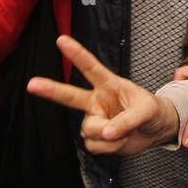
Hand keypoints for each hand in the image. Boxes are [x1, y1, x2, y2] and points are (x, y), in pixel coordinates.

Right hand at [27, 36, 177, 154]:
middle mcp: (96, 101)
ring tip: (125, 132)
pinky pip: (95, 146)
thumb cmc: (152, 111)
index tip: (61, 40)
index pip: (91, 68)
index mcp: (109, 84)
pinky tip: (119, 141)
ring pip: (90, 130)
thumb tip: (107, 133)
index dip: (77, 54)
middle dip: (50, 89)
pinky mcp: (95, 138)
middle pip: (70, 96)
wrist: (156, 130)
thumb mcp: (146, 110)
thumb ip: (127, 120)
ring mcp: (94, 120)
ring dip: (109, 136)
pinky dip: (110, 148)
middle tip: (32, 84)